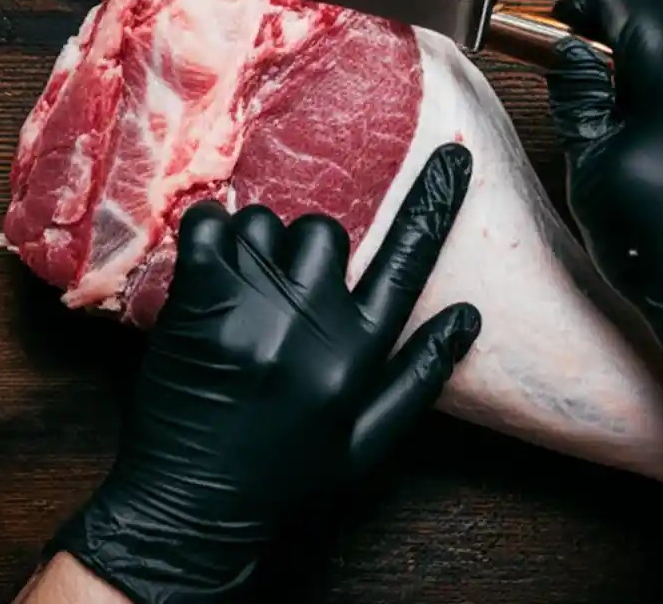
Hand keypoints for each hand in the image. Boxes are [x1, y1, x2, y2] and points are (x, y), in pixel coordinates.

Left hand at [47, 144, 481, 601]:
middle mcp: (310, 323)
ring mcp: (251, 310)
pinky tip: (211, 269)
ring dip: (257, 249)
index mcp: (358, 354)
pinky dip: (210, 235)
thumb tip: (468, 316)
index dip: (435, 204)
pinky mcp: (197, 303)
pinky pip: (212, 227)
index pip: (408, 262)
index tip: (454, 156)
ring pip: (265, 226)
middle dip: (310, 250)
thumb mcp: (369, 442)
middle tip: (284, 292)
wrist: (194, 506)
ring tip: (243, 297)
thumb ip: (420, 376)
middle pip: (325, 232)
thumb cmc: (287, 474)